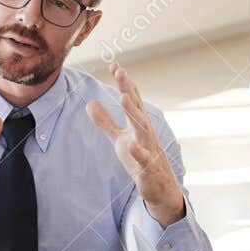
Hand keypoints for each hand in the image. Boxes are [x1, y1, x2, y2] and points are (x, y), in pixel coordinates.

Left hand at [86, 62, 183, 223]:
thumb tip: (90, 103)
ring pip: (142, 128)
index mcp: (138, 123)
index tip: (115, 64)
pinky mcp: (148, 167)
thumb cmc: (139, 159)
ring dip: (133, 113)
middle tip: (120, 72)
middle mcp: (145, 131)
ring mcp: (148, 148)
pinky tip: (131, 144)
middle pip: (136, 107)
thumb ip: (105, 121)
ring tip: (123, 98)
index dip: (124, 82)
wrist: (159, 186)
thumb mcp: (119, 139)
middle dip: (128, 90)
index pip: (131, 98)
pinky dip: (138, 151)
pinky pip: (143, 158)